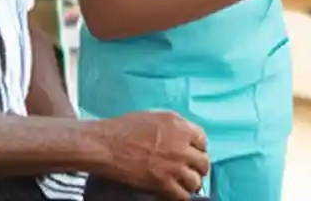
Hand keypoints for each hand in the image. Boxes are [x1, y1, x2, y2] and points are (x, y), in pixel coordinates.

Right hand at [95, 111, 210, 200]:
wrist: (107, 145)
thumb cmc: (124, 128)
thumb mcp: (154, 117)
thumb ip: (173, 128)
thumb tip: (181, 138)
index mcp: (180, 126)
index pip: (202, 140)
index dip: (197, 148)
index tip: (192, 153)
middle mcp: (182, 146)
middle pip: (203, 162)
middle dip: (197, 167)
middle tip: (190, 171)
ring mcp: (175, 166)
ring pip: (196, 181)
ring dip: (190, 183)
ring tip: (182, 184)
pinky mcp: (164, 183)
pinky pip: (182, 196)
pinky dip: (180, 195)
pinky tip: (172, 192)